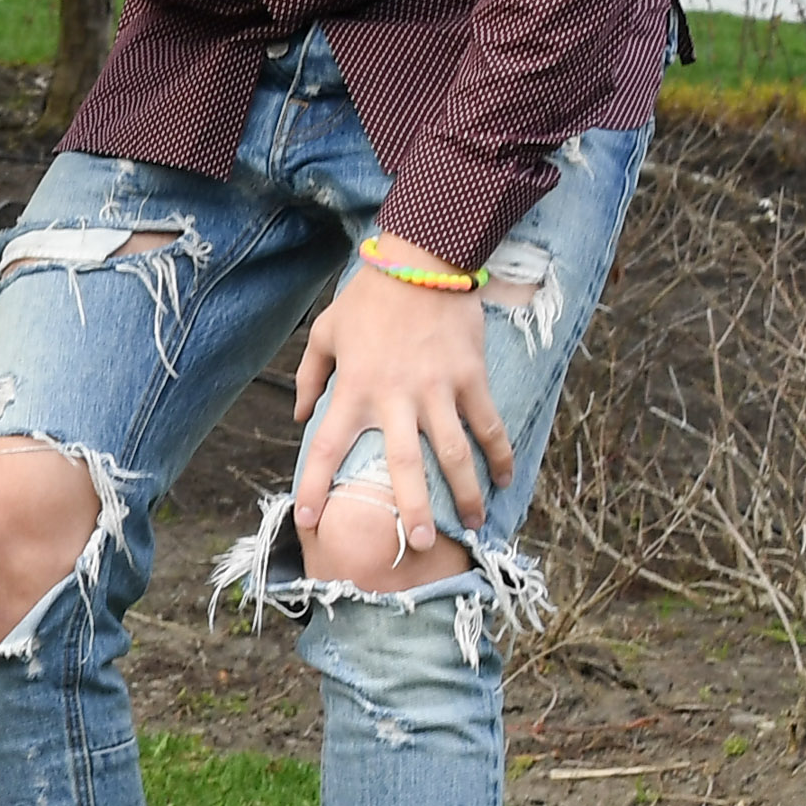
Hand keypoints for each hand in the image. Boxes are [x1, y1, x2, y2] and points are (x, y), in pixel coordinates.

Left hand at [293, 235, 514, 557]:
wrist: (422, 258)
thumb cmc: (369, 297)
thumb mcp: (326, 332)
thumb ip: (312, 377)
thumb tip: (301, 416)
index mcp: (354, 390)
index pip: (327, 448)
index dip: (315, 487)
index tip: (308, 522)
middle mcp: (395, 397)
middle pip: (402, 466)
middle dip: (410, 510)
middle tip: (414, 547)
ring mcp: (438, 389)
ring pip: (454, 453)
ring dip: (466, 492)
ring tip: (473, 525)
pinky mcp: (471, 377)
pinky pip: (488, 424)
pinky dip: (499, 454)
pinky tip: (505, 479)